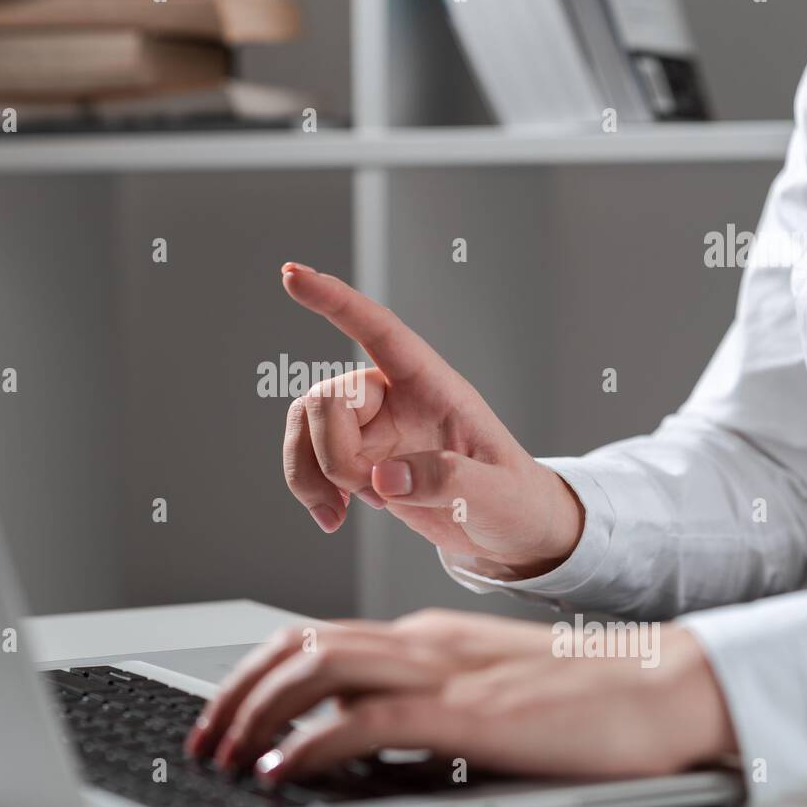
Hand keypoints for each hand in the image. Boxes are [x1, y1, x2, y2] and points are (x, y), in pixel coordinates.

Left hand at [185, 610, 736, 784]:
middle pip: (301, 646)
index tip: (226, 711)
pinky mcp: (466, 712)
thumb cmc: (588, 694)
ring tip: (225, 752)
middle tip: (204, 735)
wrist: (665, 683)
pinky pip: (368, 721)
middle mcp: (422, 641)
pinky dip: (313, 744)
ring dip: (259, 711)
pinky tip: (284, 769)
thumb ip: (427, 705)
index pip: (317, 638)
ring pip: (320, 670)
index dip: (258, 673)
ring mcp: (442, 670)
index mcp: (425, 635)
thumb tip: (367, 741)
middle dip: (238, 689)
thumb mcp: (488, 691)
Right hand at [279, 262, 581, 575]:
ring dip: (309, 472)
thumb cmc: (514, 501)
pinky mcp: (359, 457)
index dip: (336, 301)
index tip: (292, 275)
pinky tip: (333, 516)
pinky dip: (308, 488)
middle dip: (332, 452)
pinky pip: (307, 457)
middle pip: (328, 397)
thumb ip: (448, 481)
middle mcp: (395, 397)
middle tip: (371, 493)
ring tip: (341, 511)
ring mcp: (372, 427)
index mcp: (434, 386)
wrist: (509, 532)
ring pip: (306, 424)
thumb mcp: (497, 496)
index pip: (379, 330)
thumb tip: (383, 477)